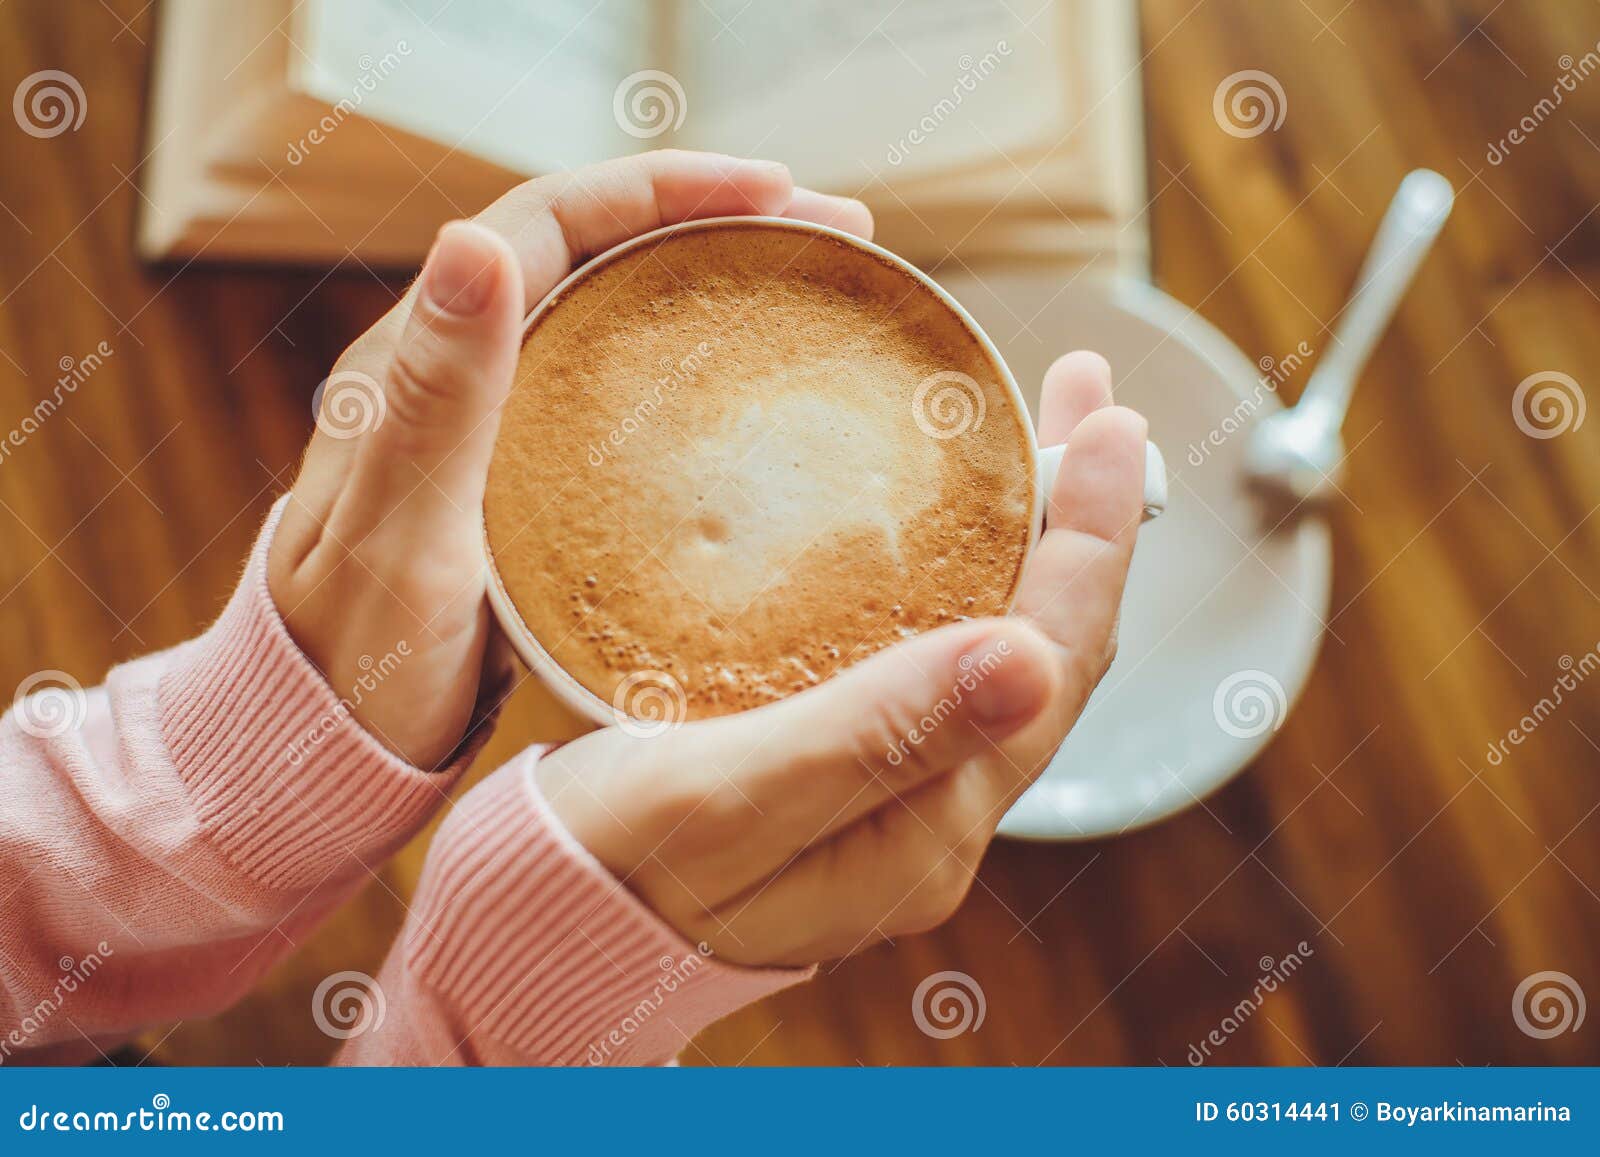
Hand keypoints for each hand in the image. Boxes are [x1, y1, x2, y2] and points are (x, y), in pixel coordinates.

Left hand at [267, 152, 872, 768]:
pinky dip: (690, 361)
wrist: (317, 746)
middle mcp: (455, 369)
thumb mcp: (399, 537)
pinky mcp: (520, 477)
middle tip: (832, 236)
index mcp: (421, 359)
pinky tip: (749, 395)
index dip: (665, 189)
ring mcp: (490, 422)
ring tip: (812, 289)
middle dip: (712, 220)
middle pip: (595, 248)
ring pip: (609, 310)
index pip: (552, 220)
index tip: (779, 195)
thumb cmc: (352, 663)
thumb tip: (474, 240)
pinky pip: (614, 384)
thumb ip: (439, 400)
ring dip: (708, 280)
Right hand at [538, 353, 1145, 964]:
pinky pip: (940, 668)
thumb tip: (1028, 660)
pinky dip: (963, 583)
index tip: (1111, 424)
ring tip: (1032, 441)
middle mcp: (931, 821)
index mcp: (924, 831)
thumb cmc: (606, 868)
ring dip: (1032, 548)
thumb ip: (876, 733)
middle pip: (1045, 653)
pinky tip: (940, 531)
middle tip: (1081, 400)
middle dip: (1081, 523)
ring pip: (1000, 658)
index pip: (1050, 666)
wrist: (537, 933)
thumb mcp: (729, 793)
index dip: (1093, 541)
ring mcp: (895, 803)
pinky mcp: (851, 779)